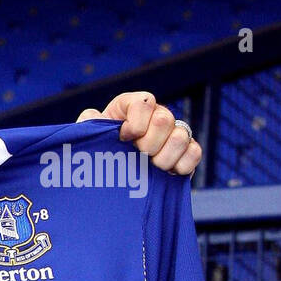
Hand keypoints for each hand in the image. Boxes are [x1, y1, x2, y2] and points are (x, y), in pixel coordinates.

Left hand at [77, 92, 200, 174]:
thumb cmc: (97, 154)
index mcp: (131, 108)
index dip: (136, 122)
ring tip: (150, 168)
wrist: (111, 179)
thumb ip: (86, 126)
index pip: (144, 102)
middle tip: (138, 156)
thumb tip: (91, 115)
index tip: (124, 138)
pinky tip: (165, 174)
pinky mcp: (186, 153)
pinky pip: (194, 153)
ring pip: (181, 137)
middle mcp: (156, 116)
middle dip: (148, 144)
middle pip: (164, 119)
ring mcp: (173, 134)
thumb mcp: (87, 139)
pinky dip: (181, 166)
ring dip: (163, 158)